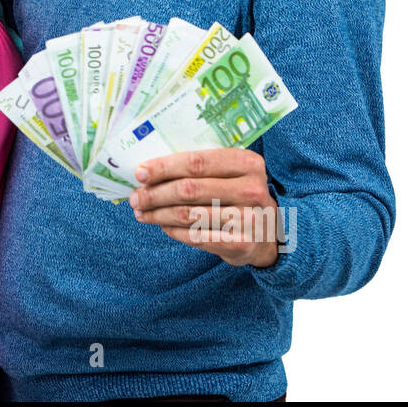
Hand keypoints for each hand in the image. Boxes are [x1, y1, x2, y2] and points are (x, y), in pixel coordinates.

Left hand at [128, 148, 279, 267]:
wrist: (271, 233)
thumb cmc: (239, 195)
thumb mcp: (231, 172)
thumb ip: (200, 167)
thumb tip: (149, 170)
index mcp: (247, 162)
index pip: (196, 162)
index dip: (163, 167)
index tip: (139, 173)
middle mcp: (251, 189)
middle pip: (189, 189)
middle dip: (155, 193)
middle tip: (136, 197)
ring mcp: (249, 219)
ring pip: (188, 215)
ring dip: (158, 214)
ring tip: (141, 212)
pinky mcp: (241, 244)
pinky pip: (195, 236)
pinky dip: (172, 230)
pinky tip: (161, 225)